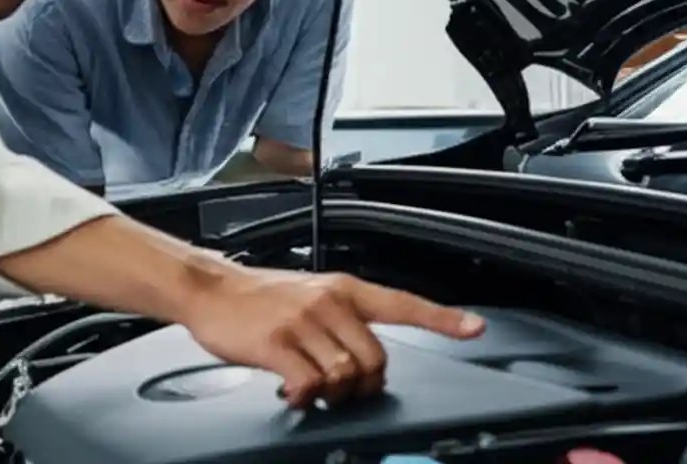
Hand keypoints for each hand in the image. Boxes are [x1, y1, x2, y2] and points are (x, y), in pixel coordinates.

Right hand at [182, 267, 484, 408]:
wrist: (212, 289)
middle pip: (376, 359)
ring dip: (333, 395)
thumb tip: (366, 365)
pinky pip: (311, 384)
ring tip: (313, 389)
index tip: (474, 328)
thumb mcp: (312, 296)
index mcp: (346, 288)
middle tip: (342, 390)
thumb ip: (344, 322)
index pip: (404, 303)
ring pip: (346, 375)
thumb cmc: (263, 298)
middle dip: (364, 386)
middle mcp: (330, 301)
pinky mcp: (278, 342)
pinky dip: (305, 398)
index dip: (442, 318)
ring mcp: (304, 321)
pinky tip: (292, 391)